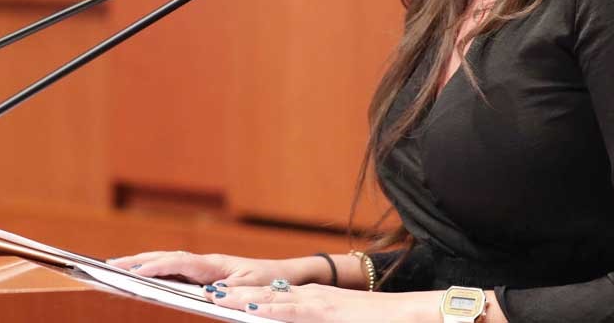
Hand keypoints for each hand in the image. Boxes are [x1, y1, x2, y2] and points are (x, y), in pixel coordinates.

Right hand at [105, 250, 325, 288]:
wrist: (283, 274)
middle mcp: (206, 262)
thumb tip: (211, 293)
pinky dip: (154, 269)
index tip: (136, 271)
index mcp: (215, 265)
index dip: (158, 266)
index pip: (181, 262)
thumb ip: (234, 291)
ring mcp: (203, 266)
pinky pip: (174, 269)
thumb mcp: (255, 288)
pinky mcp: (203, 273)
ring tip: (114, 267)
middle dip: (138, 261)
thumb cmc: (269, 281)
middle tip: (109, 266)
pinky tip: (139, 274)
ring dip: (141, 262)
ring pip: (167, 261)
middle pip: (167, 258)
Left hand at [210, 283, 436, 321]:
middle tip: (207, 293)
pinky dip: (271, 307)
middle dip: (236, 294)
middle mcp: (312, 297)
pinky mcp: (326, 311)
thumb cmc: (374, 321)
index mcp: (314, 301)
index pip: (273, 296)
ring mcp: (318, 302)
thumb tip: (291, 316)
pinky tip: (252, 306)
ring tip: (216, 296)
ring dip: (243, 297)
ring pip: (272, 298)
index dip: (245, 295)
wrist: (407, 314)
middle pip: (266, 293)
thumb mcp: (336, 319)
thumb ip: (317, 318)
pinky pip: (293, 310)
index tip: (221, 295)